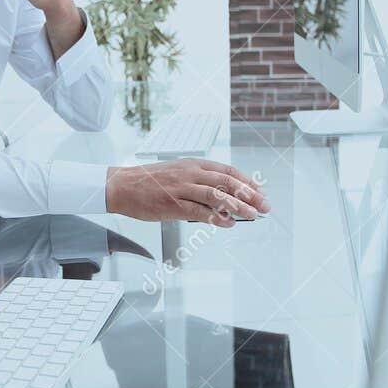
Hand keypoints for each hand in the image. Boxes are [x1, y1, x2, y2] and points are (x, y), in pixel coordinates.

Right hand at [105, 158, 268, 227]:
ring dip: (237, 206)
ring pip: (216, 195)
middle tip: (264, 205)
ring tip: (252, 215)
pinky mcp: (172, 205)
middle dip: (249, 194)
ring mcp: (181, 189)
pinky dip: (216, 218)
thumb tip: (223, 200)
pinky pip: (199, 211)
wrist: (122, 186)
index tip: (260, 191)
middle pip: (227, 182)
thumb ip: (199, 183)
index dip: (247, 182)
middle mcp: (190, 174)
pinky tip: (228, 223)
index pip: (227, 171)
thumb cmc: (150, 182)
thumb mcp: (178, 173)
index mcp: (193, 164)